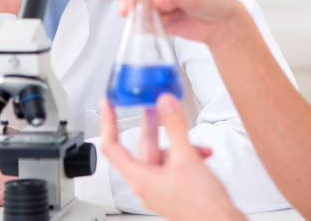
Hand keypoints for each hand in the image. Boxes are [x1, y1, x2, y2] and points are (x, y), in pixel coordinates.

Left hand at [100, 94, 245, 220]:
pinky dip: (189, 153)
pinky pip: (178, 163)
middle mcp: (149, 183)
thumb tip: (164, 104)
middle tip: (152, 103)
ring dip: (178, 140)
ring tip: (188, 132)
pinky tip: (203, 151)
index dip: (108, 123)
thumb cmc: (202, 207)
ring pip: (164, 153)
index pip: (113, 147)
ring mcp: (163, 186)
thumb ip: (174, 127)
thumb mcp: (186, 158)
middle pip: (143, 146)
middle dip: (151, 124)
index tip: (108, 105)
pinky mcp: (178, 188)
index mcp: (141, 179)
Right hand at [115, 0, 248, 45]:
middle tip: (145, 17)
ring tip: (172, 15)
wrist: (218, 21)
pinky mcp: (146, 13)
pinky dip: (153, 27)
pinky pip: (139, 23)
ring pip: (131, 9)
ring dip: (148, 18)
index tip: (130, 8)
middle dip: (135, 6)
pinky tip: (170, 22)